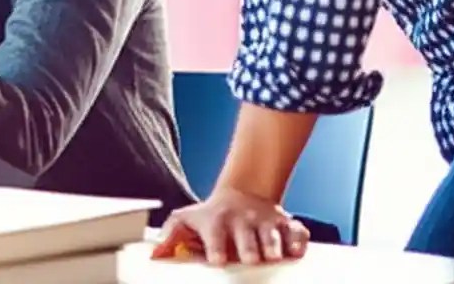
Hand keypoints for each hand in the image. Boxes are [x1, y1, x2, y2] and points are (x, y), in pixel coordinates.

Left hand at [150, 187, 309, 265]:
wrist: (241, 193)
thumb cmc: (211, 215)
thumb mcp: (186, 219)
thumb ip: (170, 235)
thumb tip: (155, 253)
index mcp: (217, 222)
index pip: (216, 236)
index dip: (217, 247)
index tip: (218, 259)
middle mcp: (242, 221)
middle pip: (247, 237)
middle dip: (249, 248)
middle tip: (249, 258)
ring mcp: (265, 222)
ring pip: (272, 235)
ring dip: (273, 246)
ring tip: (271, 256)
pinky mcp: (286, 224)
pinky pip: (297, 232)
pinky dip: (298, 241)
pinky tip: (295, 252)